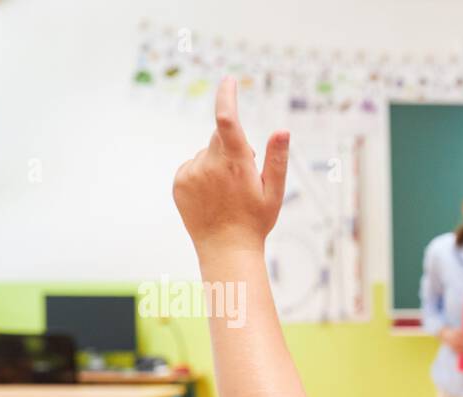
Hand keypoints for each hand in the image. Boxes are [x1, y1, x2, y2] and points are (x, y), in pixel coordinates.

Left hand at [173, 77, 289, 255]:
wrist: (225, 250)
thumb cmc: (255, 222)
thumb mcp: (274, 192)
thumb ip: (277, 159)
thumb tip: (283, 130)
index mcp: (236, 165)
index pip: (227, 120)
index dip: (227, 96)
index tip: (229, 81)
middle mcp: (210, 165)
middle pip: (220, 137)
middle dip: (233, 148)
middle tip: (244, 178)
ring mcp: (192, 173)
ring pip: (207, 153)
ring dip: (217, 164)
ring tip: (226, 193)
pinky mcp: (179, 182)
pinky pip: (192, 166)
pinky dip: (202, 174)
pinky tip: (212, 196)